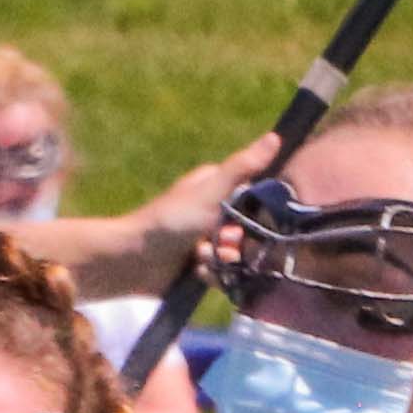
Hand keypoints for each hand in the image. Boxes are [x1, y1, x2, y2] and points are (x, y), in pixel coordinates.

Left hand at [131, 132, 280, 294]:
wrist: (135, 260)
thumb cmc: (171, 219)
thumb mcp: (212, 191)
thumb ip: (243, 167)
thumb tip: (277, 136)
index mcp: (217, 188)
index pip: (255, 198)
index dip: (258, 212)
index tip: (251, 219)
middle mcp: (214, 213)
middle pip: (249, 231)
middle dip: (237, 241)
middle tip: (222, 241)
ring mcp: (207, 240)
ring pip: (236, 255)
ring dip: (222, 260)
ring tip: (202, 258)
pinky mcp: (200, 267)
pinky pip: (222, 274)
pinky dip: (212, 275)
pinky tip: (197, 272)